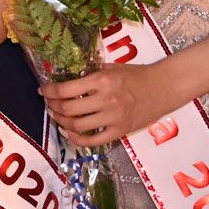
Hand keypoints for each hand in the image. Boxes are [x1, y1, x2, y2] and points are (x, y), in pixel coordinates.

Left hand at [41, 63, 179, 148]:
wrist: (164, 87)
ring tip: (56, 116)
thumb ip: (90, 72)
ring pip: (77, 126)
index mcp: (102, 80)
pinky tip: (68, 132)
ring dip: (61, 122)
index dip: (49, 91)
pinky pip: (93, 141)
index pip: (65, 90)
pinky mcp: (121, 130)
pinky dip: (76, 139)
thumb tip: (66, 77)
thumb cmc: (137, 75)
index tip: (43, 90)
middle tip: (48, 103)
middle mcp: (107, 99)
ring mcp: (114, 117)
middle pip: (68, 110)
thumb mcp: (111, 67)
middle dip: (52, 107)